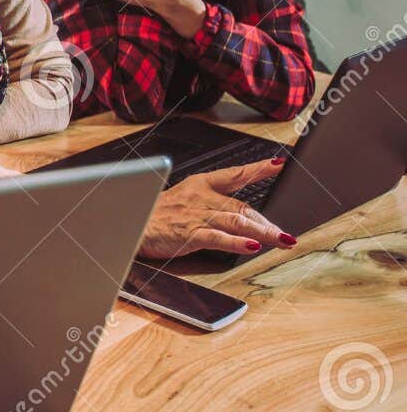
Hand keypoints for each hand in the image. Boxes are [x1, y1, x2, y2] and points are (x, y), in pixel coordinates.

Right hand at [137, 157, 298, 258]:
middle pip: (242, 207)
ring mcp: (195, 216)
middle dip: (267, 221)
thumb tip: (239, 215)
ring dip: (263, 232)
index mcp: (199, 185)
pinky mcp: (188, 234)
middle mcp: (200, 198)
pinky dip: (238, 243)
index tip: (280, 163)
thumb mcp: (183, 200)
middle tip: (287, 235)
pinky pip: (218, 238)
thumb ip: (210, 204)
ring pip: (237, 221)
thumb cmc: (152, 214)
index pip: (234, 174)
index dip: (258, 168)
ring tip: (283, 240)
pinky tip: (253, 247)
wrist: (125, 223)